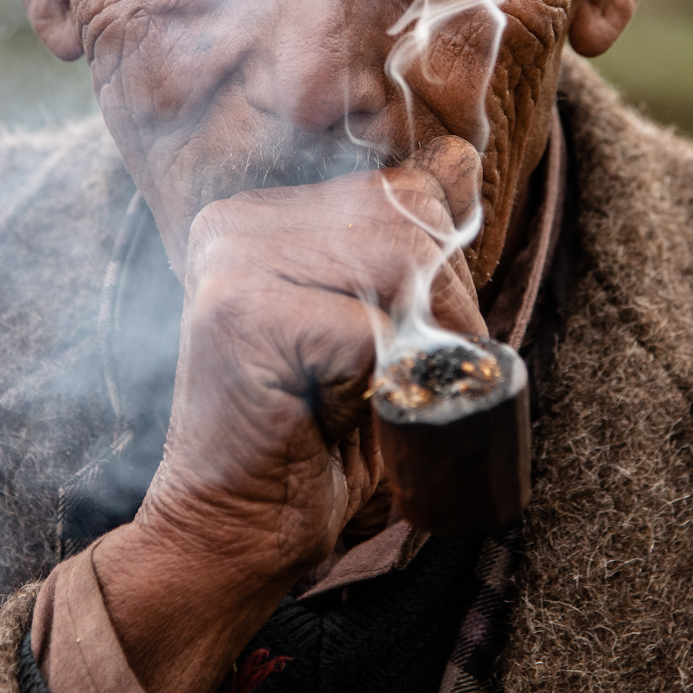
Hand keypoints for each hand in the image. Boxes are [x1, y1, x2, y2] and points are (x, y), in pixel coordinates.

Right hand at [93, 136, 483, 692]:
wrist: (232, 535)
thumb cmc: (313, 440)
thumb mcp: (378, 325)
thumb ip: (410, 242)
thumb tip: (460, 157)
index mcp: (258, 213)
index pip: (400, 190)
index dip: (439, 266)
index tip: (409, 334)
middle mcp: (235, 222)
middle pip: (407, 221)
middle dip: (442, 305)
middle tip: (408, 376)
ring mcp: (233, 262)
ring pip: (398, 265)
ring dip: (421, 341)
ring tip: (382, 393)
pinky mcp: (245, 316)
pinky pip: (372, 327)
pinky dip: (384, 379)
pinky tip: (341, 411)